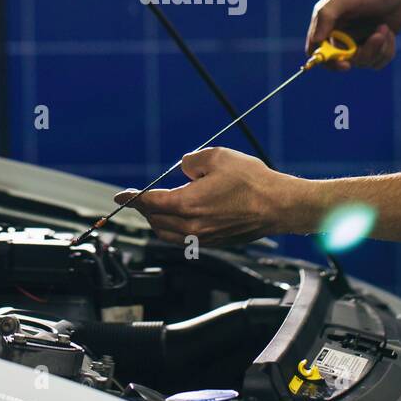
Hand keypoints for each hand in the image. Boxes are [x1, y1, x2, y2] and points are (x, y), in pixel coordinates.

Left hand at [116, 147, 309, 246]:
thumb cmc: (253, 181)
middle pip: (155, 220)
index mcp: (188, 204)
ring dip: (157, 222)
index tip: (121, 196)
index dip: (132, 198)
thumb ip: (192, 162)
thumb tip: (184, 169)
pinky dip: (174, 230)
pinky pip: (184, 240)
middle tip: (138, 200)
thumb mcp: (217, 157)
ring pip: (167, 234)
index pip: (150, 202)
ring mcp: (204, 237)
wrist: (279, 206)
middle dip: (143, 209)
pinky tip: (178, 220)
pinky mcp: (215, 242)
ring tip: (155, 210)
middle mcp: (192, 225)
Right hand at [306, 0, 400, 69]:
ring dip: (378, 48)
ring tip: (385, 28)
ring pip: (363, 62)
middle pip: (343, 61)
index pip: (316, 50)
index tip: (345, 64)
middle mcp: (340, 33)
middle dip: (364, 52)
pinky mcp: (375, 45)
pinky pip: (377, 62)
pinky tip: (389, 31)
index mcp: (327, 21)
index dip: (327, 61)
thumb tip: (315, 41)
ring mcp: (358, 40)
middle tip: (378, 36)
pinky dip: (386, 50)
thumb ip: (326, 16)